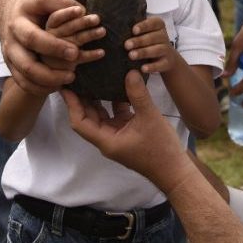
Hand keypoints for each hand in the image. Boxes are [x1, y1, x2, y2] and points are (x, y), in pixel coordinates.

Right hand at [1, 0, 102, 95]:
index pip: (34, 38)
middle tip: (73, 75)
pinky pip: (24, 85)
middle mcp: (11, 44)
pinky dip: (41, 89)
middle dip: (50, 74)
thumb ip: (61, 2)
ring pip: (25, 80)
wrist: (11, 15)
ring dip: (47, 85)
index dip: (54, 47)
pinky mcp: (13, 68)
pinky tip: (58, 86)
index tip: (75, 52)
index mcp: (18, 24)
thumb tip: (81, 12)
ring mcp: (10, 58)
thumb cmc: (33, 7)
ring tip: (69, 80)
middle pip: (27, 65)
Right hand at [42, 4, 105, 71]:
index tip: (81, 10)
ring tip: (102, 31)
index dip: (68, 13)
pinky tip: (102, 52)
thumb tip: (85, 10)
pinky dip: (91, 54)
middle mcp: (51, 39)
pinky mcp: (63, 64)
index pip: (56, 18)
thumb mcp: (62, 29)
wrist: (56, 67)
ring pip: (74, 41)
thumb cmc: (64, 41)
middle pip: (66, 28)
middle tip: (97, 18)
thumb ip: (70, 19)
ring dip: (90, 35)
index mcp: (49, 27)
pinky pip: (79, 57)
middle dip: (82, 22)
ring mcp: (56, 53)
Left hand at [63, 70, 192, 192]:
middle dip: (81, 98)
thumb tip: (129, 72)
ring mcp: (117, 135)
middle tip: (77, 76)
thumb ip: (138, 94)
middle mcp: (108, 138)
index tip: (66, 86)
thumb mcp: (149, 118)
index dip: (72, 104)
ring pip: (101, 114)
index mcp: (106, 140)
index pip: (80, 122)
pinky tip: (117, 84)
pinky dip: (114, 101)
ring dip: (97, 98)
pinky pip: (115, 114)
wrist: (175, 169)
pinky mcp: (127, 132)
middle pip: (88, 117)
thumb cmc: (161, 149)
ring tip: (93, 77)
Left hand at [125, 16, 176, 74]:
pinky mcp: (167, 63)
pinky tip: (142, 68)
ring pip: (156, 50)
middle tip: (126, 45)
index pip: (153, 23)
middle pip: (152, 37)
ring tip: (131, 55)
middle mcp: (164, 36)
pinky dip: (152, 67)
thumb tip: (117, 30)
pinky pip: (160, 64)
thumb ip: (136, 31)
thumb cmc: (150, 42)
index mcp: (158, 26)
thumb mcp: (146, 33)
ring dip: (143, 52)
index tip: (133, 30)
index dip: (144, 26)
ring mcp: (166, 50)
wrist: (167, 57)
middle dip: (139, 41)